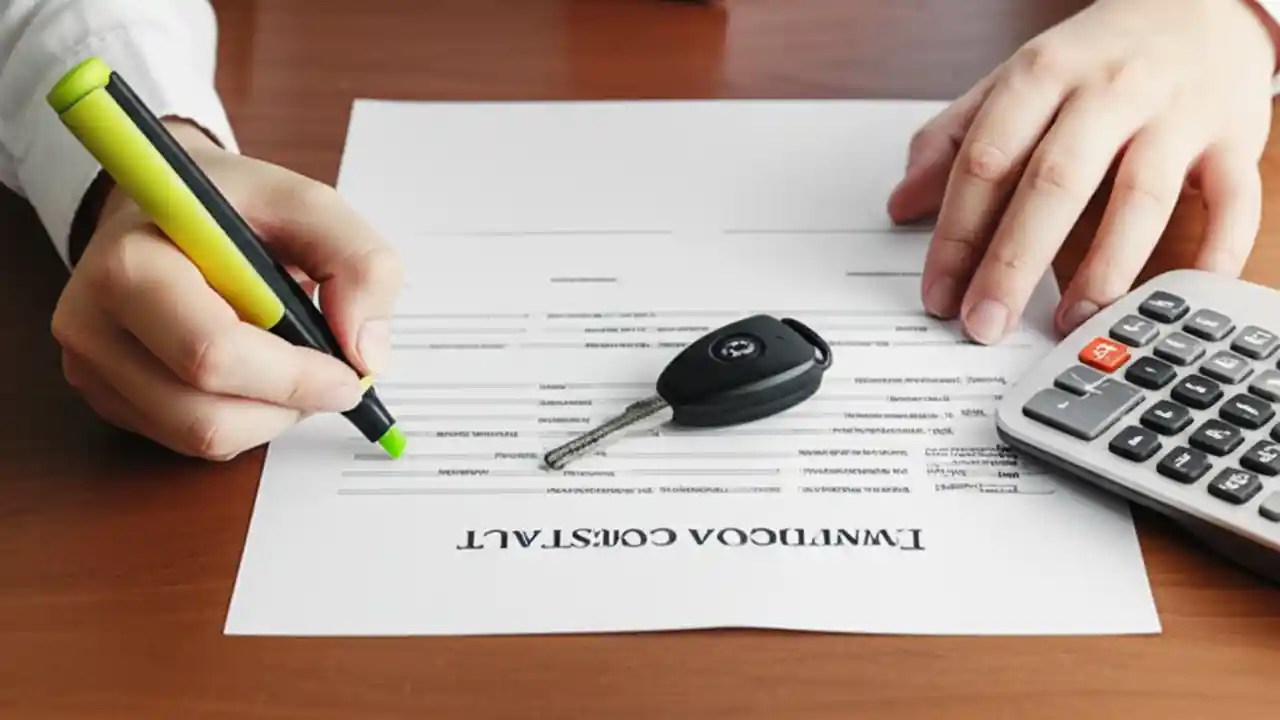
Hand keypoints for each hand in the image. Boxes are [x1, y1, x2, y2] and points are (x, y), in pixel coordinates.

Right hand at [52, 120, 402, 459]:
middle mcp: (92, 322)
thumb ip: (359, 264)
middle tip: (332, 375)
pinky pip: (192, 442)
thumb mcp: (308, 206)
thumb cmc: (232, 207)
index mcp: (130, 263)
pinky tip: (258, 375)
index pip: (212, 353)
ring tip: (295, 367)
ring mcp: (92, 367)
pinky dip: (245, 420)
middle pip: (206, 413)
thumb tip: (367, 354)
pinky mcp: (107, 398)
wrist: (164, 206)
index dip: (293, 377)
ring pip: (204, 437)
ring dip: (273, 417)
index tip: (349, 374)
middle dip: (289, 404)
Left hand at [887, 0, 1276, 341]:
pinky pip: (1232, 202)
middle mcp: (1110, 91)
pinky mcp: (1235, 138)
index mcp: (1042, 74)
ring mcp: (1177, 114)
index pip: (986, 160)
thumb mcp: (1016, 81)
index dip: (955, 234)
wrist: (1201, 3)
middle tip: (985, 322)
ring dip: (1102, 270)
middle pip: (1054, 183)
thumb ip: (955, 140)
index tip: (938, 294)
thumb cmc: (1098, 57)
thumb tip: (901, 203)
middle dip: (1013, 262)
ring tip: (1070, 322)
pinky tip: (1174, 297)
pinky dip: (1212, 253)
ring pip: (1140, 198)